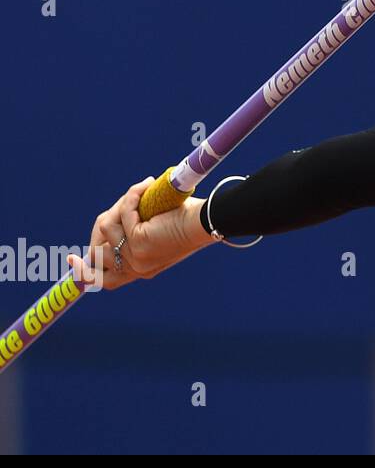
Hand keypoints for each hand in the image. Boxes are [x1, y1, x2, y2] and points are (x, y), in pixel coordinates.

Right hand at [67, 177, 212, 290]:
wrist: (209, 221)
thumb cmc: (190, 220)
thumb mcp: (157, 232)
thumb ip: (133, 232)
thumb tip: (107, 224)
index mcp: (141, 270)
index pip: (103, 281)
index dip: (84, 271)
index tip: (71, 258)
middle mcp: (136, 269)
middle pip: (96, 254)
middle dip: (102, 226)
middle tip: (121, 206)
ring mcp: (135, 257)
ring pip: (106, 227)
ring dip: (122, 205)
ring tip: (144, 192)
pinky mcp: (137, 241)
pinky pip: (122, 213)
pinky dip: (132, 196)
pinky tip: (147, 187)